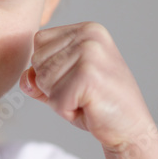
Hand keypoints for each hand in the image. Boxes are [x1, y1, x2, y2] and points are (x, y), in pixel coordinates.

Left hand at [19, 22, 156, 150]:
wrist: (130, 129)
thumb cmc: (97, 105)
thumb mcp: (62, 84)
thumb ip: (38, 76)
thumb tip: (27, 78)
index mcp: (86, 29)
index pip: (38, 43)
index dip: (49, 70)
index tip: (77, 80)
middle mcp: (89, 35)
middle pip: (37, 61)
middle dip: (52, 86)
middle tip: (83, 93)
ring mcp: (90, 53)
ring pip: (42, 80)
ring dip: (59, 100)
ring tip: (86, 100)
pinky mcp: (88, 76)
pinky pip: (54, 99)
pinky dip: (66, 111)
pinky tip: (89, 108)